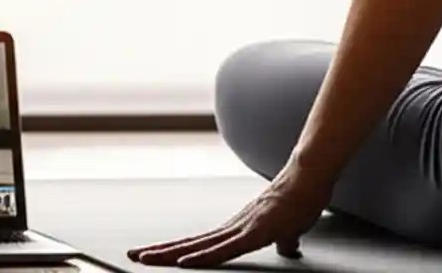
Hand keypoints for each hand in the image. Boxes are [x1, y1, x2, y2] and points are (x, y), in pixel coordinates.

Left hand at [127, 165, 332, 267]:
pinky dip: (203, 257)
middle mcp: (230, 228)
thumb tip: (287, 249)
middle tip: (132, 255)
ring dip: (170, 254)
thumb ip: (283, 242)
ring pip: (199, 246)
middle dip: (160, 251)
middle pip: (189, 243)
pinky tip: (184, 263)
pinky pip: (225, 250)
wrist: (309, 179)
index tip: (152, 254)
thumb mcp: (288, 231)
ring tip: (145, 258)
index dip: (174, 250)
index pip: (198, 243)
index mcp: (235, 230)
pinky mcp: (255, 232)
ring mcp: (240, 229)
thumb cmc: (298, 202)